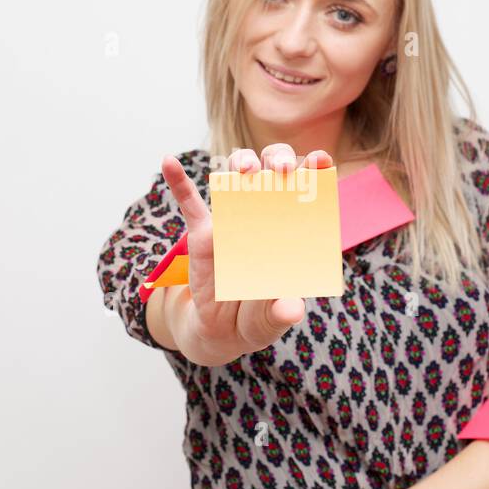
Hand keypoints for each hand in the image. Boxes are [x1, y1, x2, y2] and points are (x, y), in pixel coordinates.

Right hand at [160, 143, 333, 366]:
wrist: (221, 329)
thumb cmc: (257, 317)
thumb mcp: (270, 318)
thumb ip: (280, 312)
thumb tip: (291, 310)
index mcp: (293, 230)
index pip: (307, 192)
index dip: (314, 171)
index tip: (320, 161)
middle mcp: (266, 215)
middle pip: (274, 170)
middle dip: (279, 159)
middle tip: (282, 171)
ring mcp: (233, 221)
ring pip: (238, 176)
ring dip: (242, 163)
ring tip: (245, 171)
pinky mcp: (203, 234)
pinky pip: (190, 204)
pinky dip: (179, 183)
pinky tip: (169, 162)